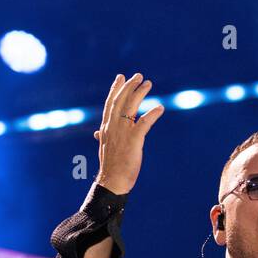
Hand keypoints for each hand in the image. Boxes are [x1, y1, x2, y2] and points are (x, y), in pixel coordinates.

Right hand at [92, 73, 163, 193]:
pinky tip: (160, 107)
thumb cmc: (111, 166)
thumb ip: (102, 137)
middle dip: (129, 86)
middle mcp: (112, 127)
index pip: (110, 104)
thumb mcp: (104, 148)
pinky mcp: (133, 141)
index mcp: (106, 128)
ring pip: (130, 107)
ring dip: (140, 93)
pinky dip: (152, 114)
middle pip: (120, 101)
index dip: (116, 89)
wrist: (112, 181)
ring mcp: (122, 133)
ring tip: (148, 84)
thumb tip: (97, 133)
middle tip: (139, 75)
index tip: (120, 77)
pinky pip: (144, 123)